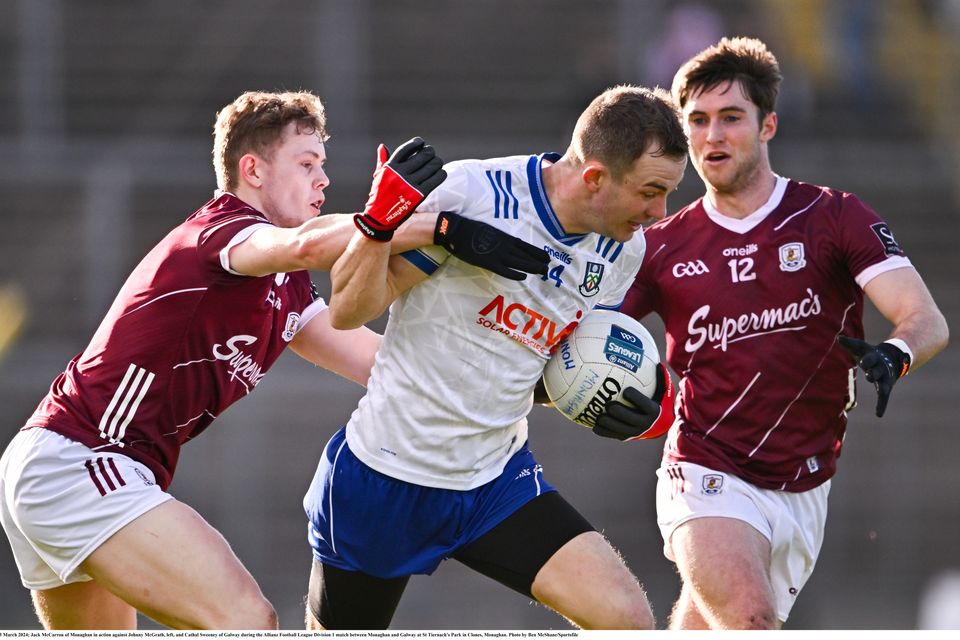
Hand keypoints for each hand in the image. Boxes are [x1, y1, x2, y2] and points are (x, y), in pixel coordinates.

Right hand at [354, 138, 446, 240]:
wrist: (380, 218)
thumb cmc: (379, 195)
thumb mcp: (378, 176)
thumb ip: (382, 160)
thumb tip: (382, 146)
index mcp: (390, 168)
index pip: (406, 149)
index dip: (416, 143)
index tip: (420, 142)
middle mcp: (399, 175)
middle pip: (422, 156)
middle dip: (429, 152)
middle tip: (431, 153)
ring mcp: (409, 185)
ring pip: (431, 167)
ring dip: (437, 162)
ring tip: (437, 162)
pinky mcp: (418, 195)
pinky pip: (435, 180)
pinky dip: (440, 174)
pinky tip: (441, 173)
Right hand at [434, 211, 549, 280]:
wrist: (457, 230)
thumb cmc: (470, 230)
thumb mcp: (490, 232)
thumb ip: (499, 239)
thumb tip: (506, 244)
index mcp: (505, 238)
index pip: (526, 246)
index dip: (537, 252)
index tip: (546, 257)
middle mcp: (505, 246)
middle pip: (526, 255)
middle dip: (538, 262)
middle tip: (548, 268)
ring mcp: (498, 254)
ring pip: (520, 262)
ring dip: (532, 267)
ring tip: (542, 272)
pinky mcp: (489, 262)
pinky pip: (505, 270)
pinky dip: (515, 273)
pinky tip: (523, 276)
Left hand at [593, 363, 674, 440]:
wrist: (658, 425)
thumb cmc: (657, 401)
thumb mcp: (662, 390)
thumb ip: (659, 378)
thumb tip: (656, 362)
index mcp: (653, 411)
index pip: (646, 405)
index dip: (636, 398)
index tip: (626, 390)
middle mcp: (645, 423)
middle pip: (631, 419)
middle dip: (620, 413)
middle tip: (609, 405)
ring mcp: (635, 432)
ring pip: (620, 430)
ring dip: (609, 424)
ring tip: (598, 417)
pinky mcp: (626, 437)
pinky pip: (613, 435)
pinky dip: (603, 432)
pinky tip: (593, 425)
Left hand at [838, 335, 910, 417]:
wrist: (891, 357)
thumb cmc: (870, 353)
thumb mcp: (861, 347)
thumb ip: (850, 344)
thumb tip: (838, 338)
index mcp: (873, 357)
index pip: (869, 359)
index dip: (867, 360)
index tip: (863, 362)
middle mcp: (880, 368)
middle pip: (876, 371)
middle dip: (873, 373)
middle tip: (869, 375)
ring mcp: (884, 378)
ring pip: (882, 384)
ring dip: (880, 388)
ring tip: (881, 394)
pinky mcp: (886, 386)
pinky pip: (884, 397)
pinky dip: (882, 405)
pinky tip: (879, 415)